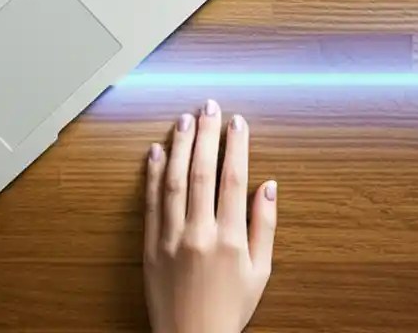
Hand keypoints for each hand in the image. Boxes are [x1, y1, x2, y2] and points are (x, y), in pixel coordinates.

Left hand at [144, 101, 277, 332]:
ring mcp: (171, 239)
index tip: (237, 123)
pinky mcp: (150, 247)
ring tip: (184, 120)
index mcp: (230, 239)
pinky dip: (152, 176)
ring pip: (173, 182)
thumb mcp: (260, 271)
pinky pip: (150, 204)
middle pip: (202, 172)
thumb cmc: (229, 309)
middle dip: (206, 135)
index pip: (232, 179)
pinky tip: (156, 153)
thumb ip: (264, 226)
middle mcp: (199, 234)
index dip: (235, 145)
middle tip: (209, 107)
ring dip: (179, 147)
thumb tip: (267, 186)